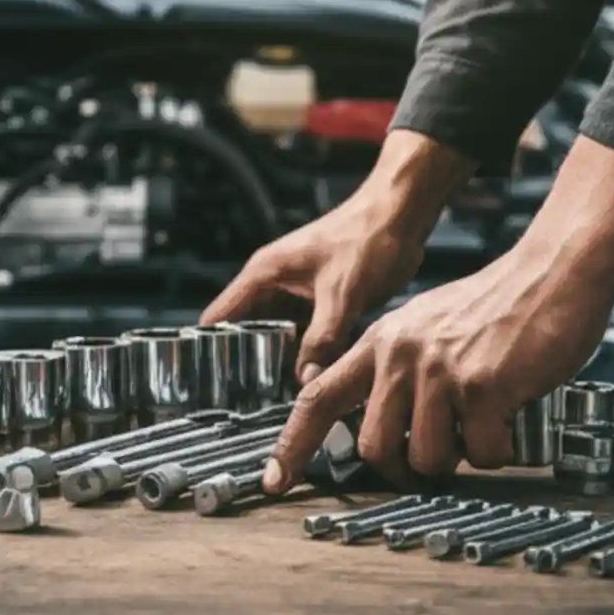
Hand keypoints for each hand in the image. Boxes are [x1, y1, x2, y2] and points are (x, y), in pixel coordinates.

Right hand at [200, 130, 476, 381]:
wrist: (402, 215)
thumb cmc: (367, 236)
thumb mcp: (341, 294)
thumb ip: (322, 339)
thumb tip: (306, 379)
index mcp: (264, 274)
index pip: (219, 316)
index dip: (211, 348)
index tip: (212, 382)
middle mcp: (275, 283)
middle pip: (247, 330)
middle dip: (249, 361)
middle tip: (252, 399)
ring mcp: (298, 291)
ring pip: (278, 334)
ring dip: (281, 359)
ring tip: (281, 395)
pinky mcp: (322, 298)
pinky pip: (305, 332)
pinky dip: (308, 352)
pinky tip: (316, 375)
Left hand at [261, 137, 613, 492]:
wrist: (552, 271)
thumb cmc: (498, 306)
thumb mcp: (427, 326)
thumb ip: (398, 368)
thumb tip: (387, 429)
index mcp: (380, 342)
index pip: (317, 397)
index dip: (293, 444)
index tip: (273, 481)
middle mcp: (399, 355)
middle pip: (372, 447)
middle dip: (404, 466)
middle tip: (437, 454)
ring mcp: (437, 370)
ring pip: (425, 459)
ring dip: (458, 457)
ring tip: (481, 422)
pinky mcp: (480, 386)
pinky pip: (480, 454)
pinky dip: (499, 450)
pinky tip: (510, 417)